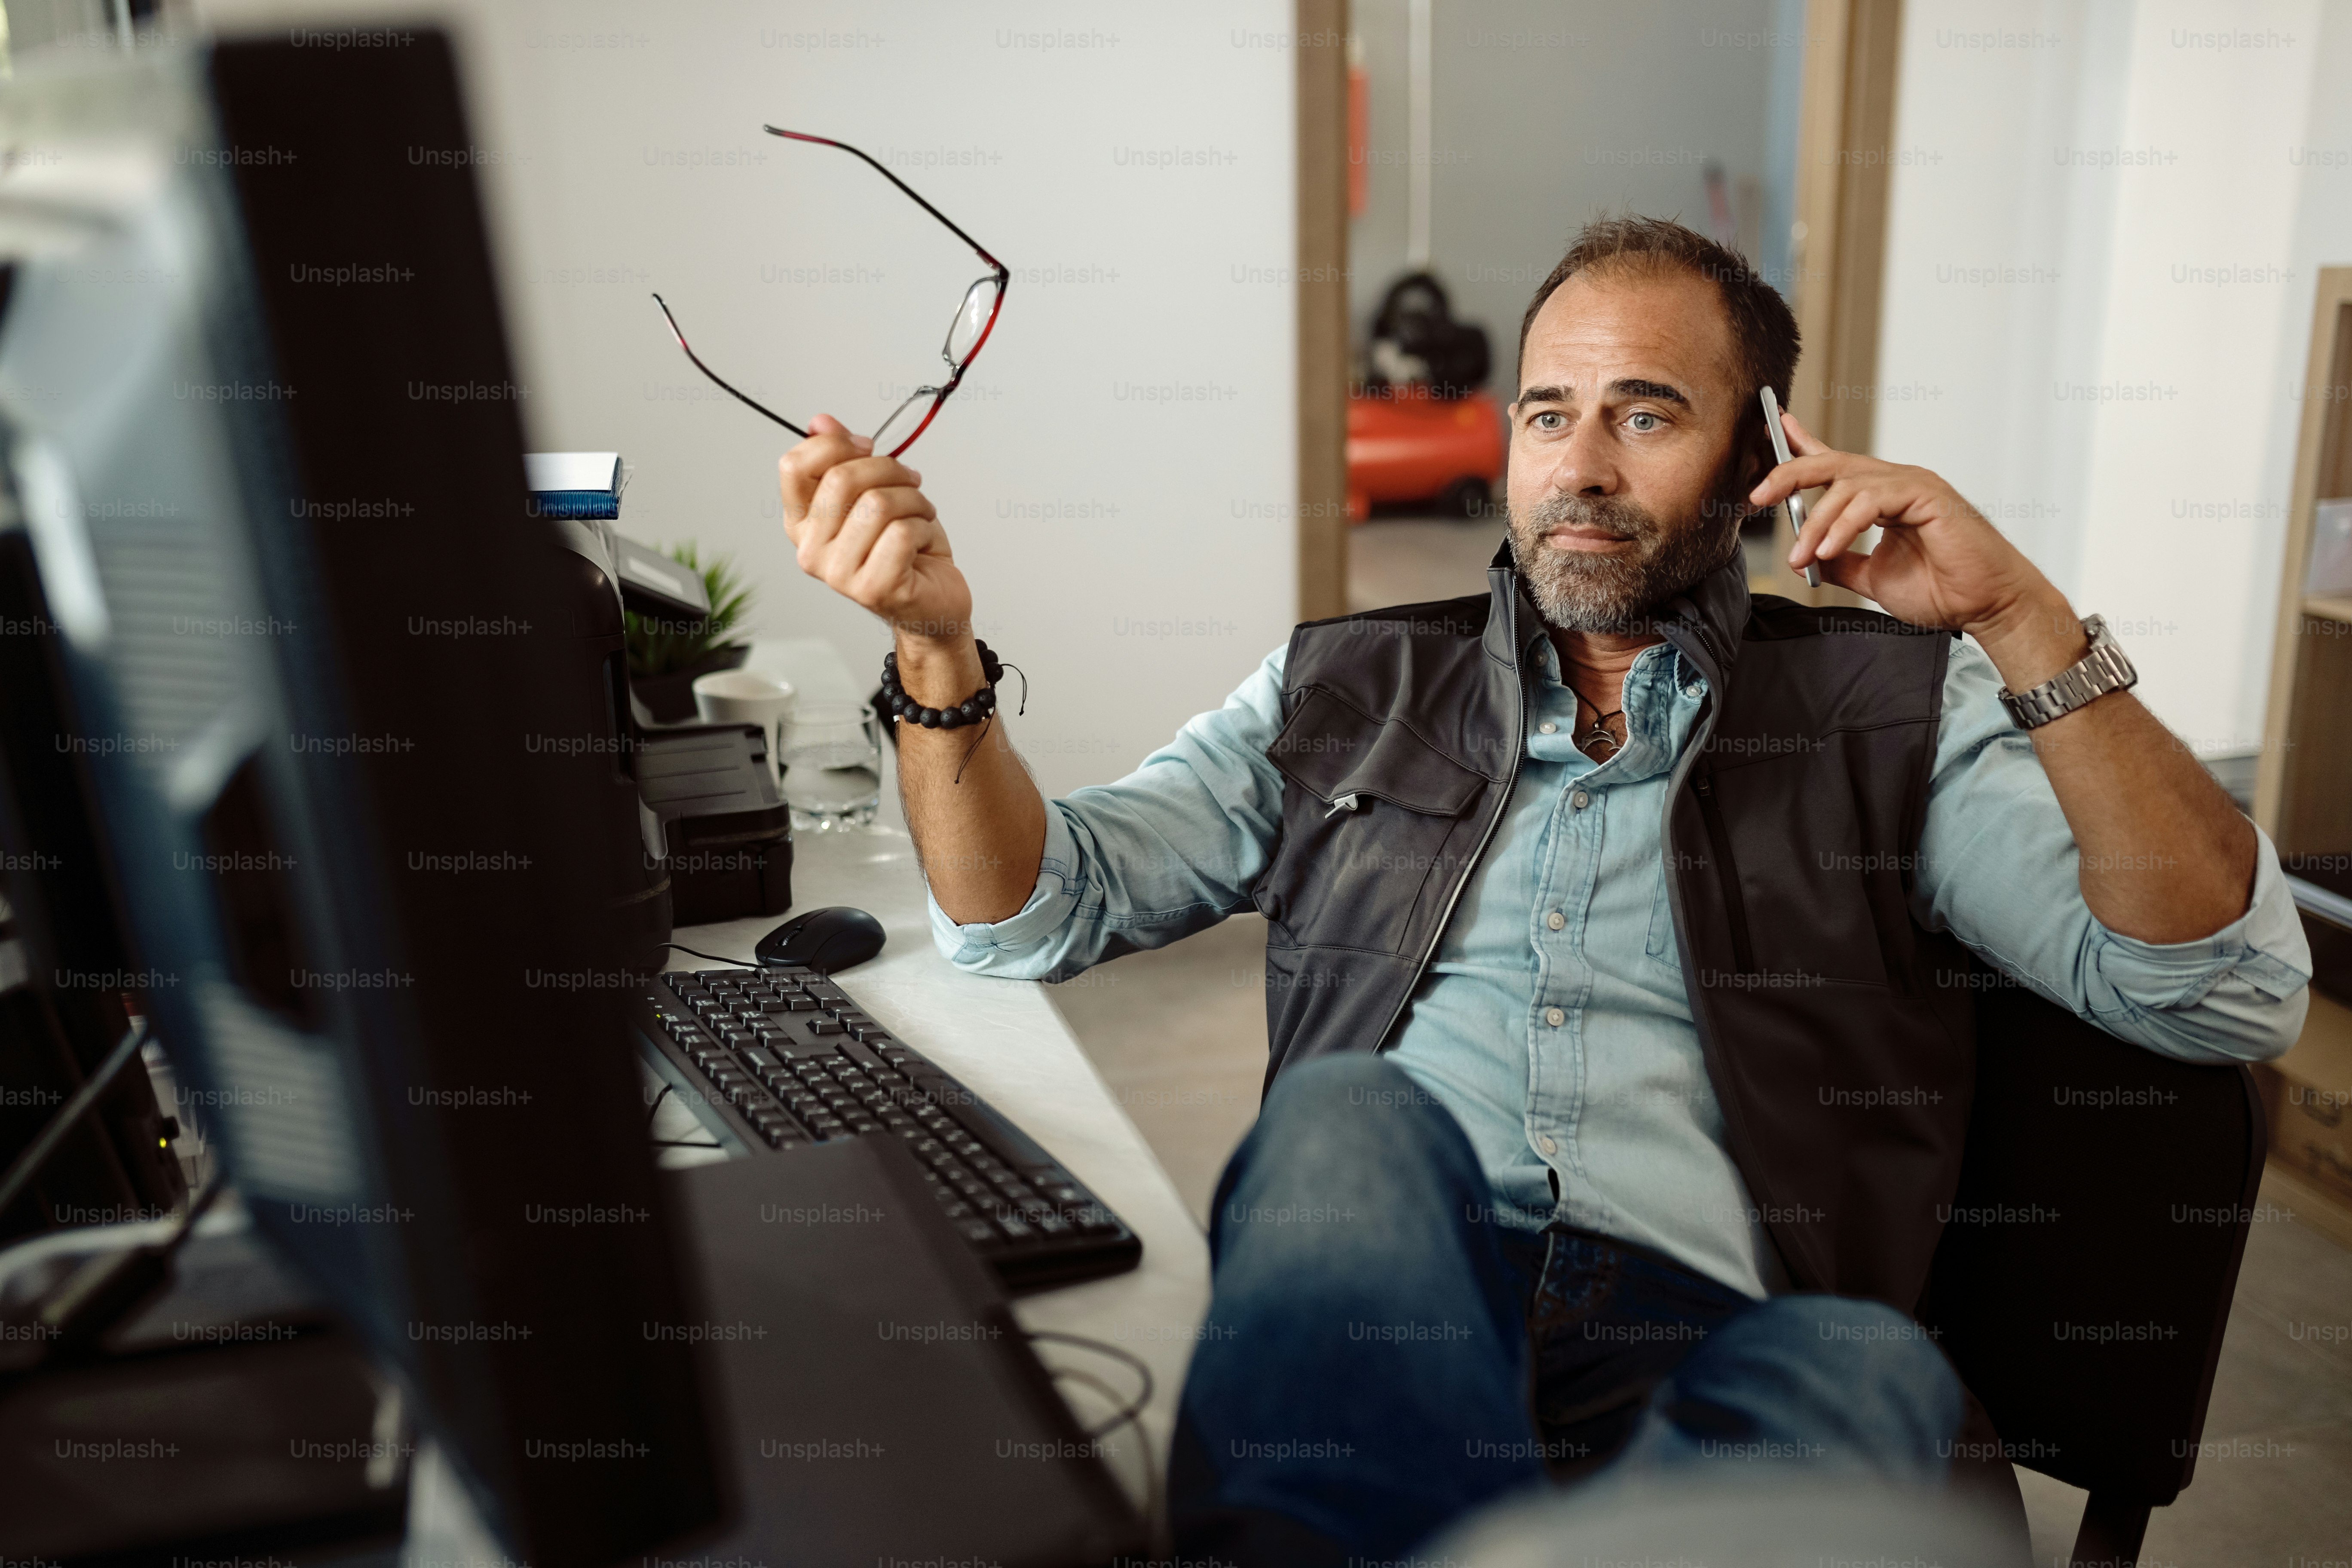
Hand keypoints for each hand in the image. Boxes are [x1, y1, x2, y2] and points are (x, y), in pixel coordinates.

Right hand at [777, 414, 971, 648]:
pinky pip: (902, 532)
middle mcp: (811, 551)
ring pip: (878, 503)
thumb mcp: (873, 493)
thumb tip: (820, 421)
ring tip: (920, 514)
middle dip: (888, 469)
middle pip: (841, 479)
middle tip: (910, 480)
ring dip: (913, 500)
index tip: (866, 446)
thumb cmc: (904, 549)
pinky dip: (924, 528)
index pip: (794, 466)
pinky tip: (923, 542)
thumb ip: (844, 458)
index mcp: (802, 524)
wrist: (933, 601)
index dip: (836, 444)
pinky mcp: (872, 588)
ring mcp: (838, 574)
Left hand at [1747, 410, 2080, 682]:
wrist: (1984, 605)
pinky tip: (1827, 550)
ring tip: (1802, 556)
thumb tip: (1804, 558)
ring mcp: (1913, 484)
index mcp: (1882, 497)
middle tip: (1759, 497)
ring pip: (1847, 484)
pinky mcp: (1927, 495)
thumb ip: (1840, 562)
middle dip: (1791, 475)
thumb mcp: (1873, 577)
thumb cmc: (1942, 589)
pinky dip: (1843, 524)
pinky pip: (1872, 500)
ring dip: (1816, 522)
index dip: (1802, 447)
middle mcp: (1895, 483)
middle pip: (1833, 463)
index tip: (1774, 432)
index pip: (1836, 464)